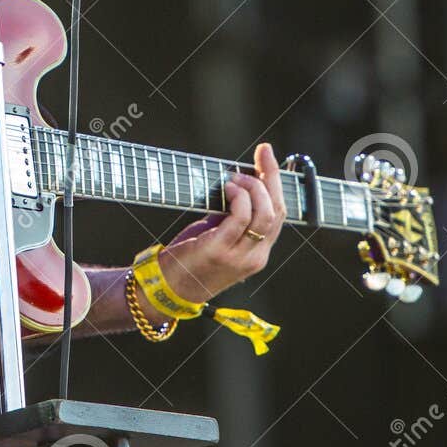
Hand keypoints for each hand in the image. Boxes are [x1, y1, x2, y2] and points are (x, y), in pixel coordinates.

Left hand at [156, 142, 285, 305]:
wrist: (167, 289)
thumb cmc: (190, 260)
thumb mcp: (219, 238)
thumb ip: (232, 217)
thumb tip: (238, 183)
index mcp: (258, 254)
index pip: (279, 215)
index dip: (276, 183)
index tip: (268, 156)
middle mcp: (255, 257)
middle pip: (276, 211)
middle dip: (270, 178)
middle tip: (258, 158)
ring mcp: (240, 256)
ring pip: (264, 214)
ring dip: (252, 188)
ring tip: (235, 179)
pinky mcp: (220, 250)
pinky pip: (240, 218)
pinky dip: (238, 198)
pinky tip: (227, 189)